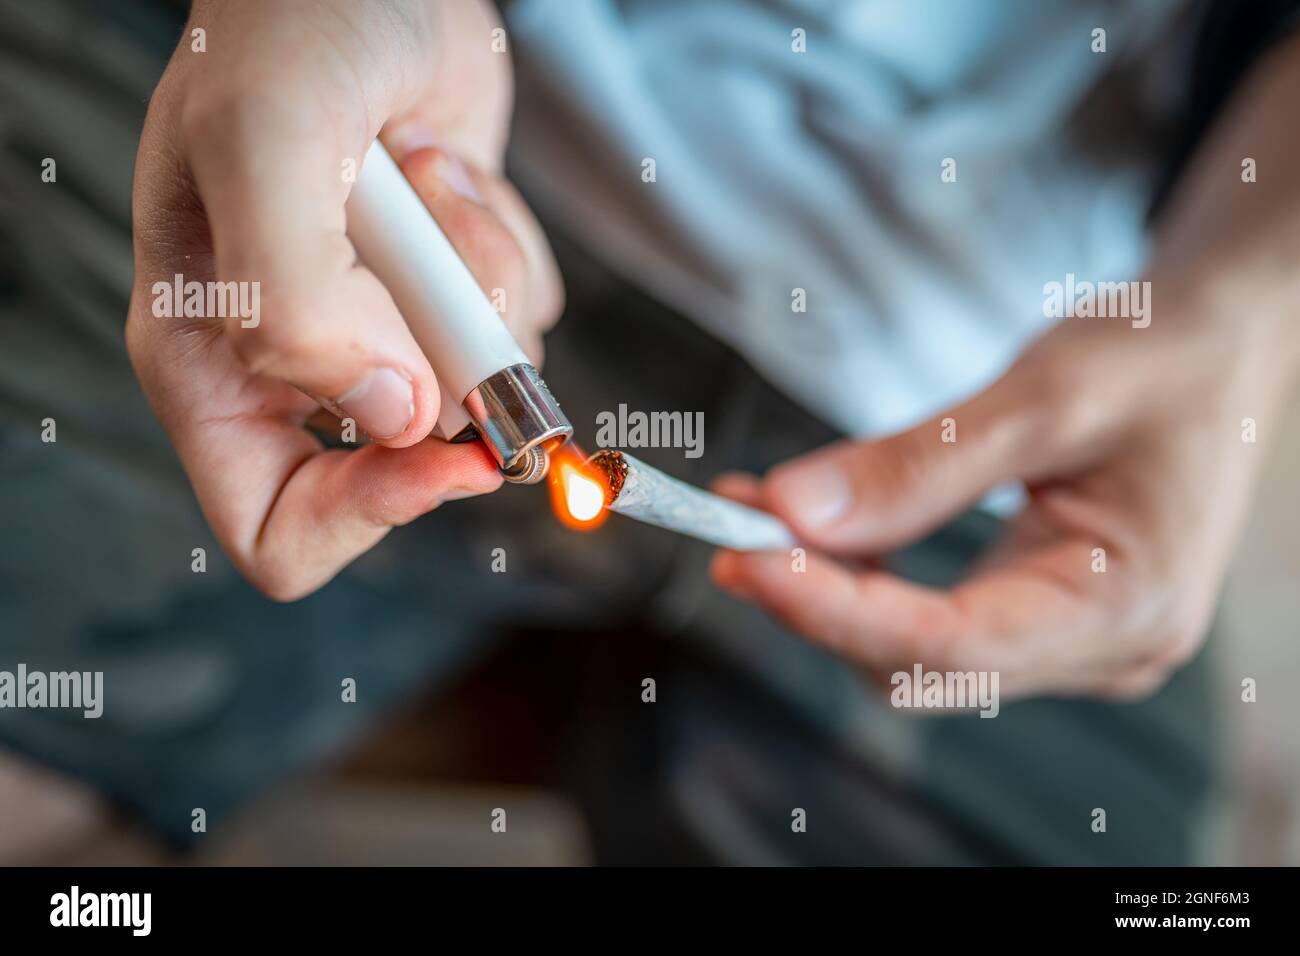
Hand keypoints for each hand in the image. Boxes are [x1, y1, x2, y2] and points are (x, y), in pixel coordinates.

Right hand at [126, 0, 561, 598]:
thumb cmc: (291, 29)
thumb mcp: (263, 146)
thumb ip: (298, 303)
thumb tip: (393, 416)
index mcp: (213, 360)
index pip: (277, 527)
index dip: (366, 515)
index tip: (443, 451)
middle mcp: (297, 362)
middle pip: (400, 469)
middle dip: (446, 362)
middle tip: (432, 260)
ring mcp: (382, 330)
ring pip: (479, 391)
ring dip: (475, 281)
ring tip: (419, 176)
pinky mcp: (448, 294)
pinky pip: (517, 327)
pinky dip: (504, 250)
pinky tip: (447, 173)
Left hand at [711, 310, 1293, 699]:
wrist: (1219, 345)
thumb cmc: (1159, 354)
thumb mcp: (1044, 394)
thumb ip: (917, 465)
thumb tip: (790, 508)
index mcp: (1127, 605)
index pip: (949, 642)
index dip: (834, 606)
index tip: (746, 550)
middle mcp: (1103, 651)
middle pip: (920, 661)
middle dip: (816, 597)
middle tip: (731, 520)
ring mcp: (1071, 643)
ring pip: (915, 652)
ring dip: (827, 587)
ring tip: (753, 511)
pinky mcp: (1039, 618)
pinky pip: (931, 624)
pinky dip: (863, 578)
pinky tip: (812, 529)